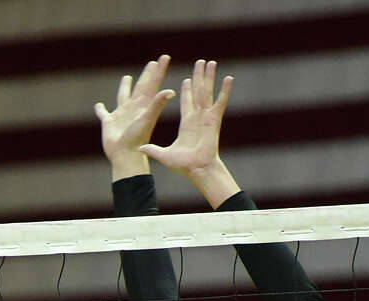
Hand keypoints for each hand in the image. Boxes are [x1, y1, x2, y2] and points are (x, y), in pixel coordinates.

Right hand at [94, 55, 173, 179]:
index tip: (164, 57)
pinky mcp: (109, 123)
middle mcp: (133, 108)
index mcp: (144, 105)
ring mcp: (121, 115)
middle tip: (152, 63)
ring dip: (125, 88)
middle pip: (141, 87)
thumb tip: (170, 91)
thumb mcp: (147, 119)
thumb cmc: (137, 138)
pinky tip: (98, 106)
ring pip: (123, 96)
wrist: (125, 156)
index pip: (153, 83)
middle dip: (147, 75)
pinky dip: (100, 110)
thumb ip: (157, 104)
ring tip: (127, 78)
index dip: (158, 70)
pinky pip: (103, 113)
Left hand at [138, 59, 239, 206]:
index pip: (186, 102)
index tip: (187, 79)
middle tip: (200, 62)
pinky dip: (224, 91)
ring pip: (208, 92)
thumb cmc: (184, 165)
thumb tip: (140, 149)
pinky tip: (228, 78)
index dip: (187, 91)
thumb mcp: (164, 155)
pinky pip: (220, 102)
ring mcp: (206, 117)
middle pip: (198, 92)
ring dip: (209, 77)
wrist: (197, 170)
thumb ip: (153, 150)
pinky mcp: (214, 120)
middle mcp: (197, 117)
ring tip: (211, 63)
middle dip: (198, 77)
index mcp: (187, 123)